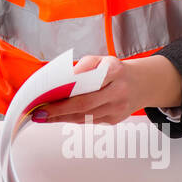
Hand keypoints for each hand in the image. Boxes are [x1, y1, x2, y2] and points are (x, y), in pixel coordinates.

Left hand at [32, 54, 181, 125]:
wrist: (141, 84)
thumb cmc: (114, 70)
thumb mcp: (101, 60)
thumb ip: (82, 67)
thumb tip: (62, 80)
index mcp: (115, 71)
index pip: (87, 84)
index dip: (67, 93)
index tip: (47, 97)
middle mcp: (119, 92)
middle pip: (85, 105)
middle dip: (59, 110)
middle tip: (39, 112)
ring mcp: (118, 109)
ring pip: (85, 117)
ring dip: (62, 118)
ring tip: (43, 116)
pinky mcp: (115, 120)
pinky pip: (89, 121)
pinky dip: (72, 119)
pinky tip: (58, 117)